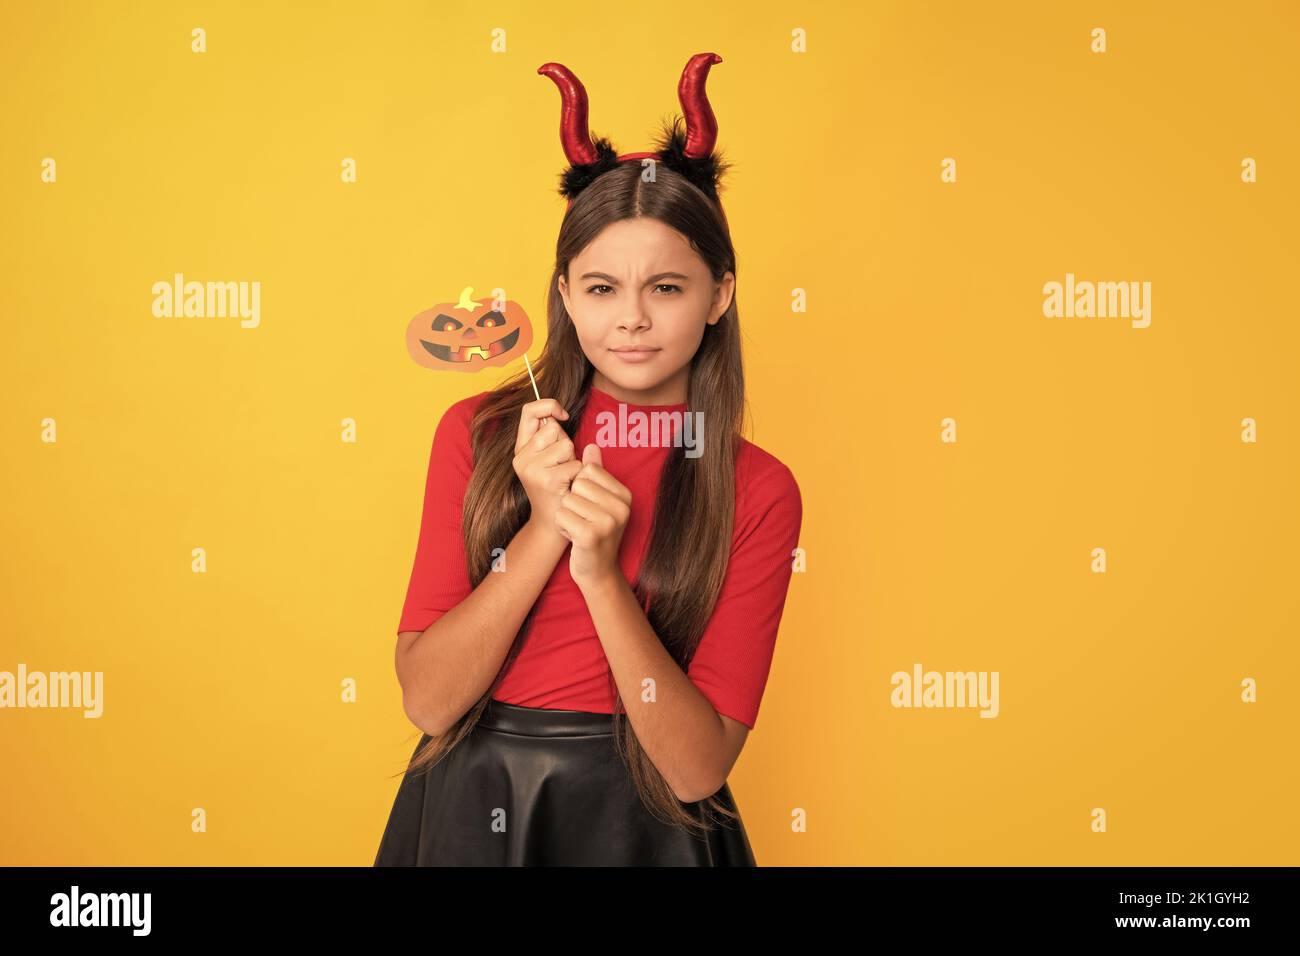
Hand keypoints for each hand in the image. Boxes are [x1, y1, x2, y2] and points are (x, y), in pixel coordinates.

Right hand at [512, 398, 582, 548]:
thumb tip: (557, 415)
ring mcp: (532, 469)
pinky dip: (578, 474)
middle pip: (553, 428)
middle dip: (565, 443)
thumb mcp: (548, 458)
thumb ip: (549, 436)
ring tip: (565, 477)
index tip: (563, 415)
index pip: (529, 411)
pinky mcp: (547, 480)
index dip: (549, 405)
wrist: (552, 524)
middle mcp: (521, 457)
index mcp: (521, 449)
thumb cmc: (556, 487)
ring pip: (566, 444)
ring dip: (573, 460)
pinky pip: (575, 463)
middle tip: (561, 466)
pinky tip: (569, 487)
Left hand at [554, 442, 631, 591]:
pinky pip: (562, 516)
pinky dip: (562, 526)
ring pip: (567, 500)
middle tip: (584, 519)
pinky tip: (574, 537)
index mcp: (625, 495)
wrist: (597, 571)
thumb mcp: (600, 501)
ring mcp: (607, 522)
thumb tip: (591, 445)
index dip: (581, 486)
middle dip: (573, 501)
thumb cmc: (596, 532)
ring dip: (567, 515)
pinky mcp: (590, 536)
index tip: (590, 505)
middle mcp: (621, 507)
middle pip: (578, 483)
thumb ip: (597, 473)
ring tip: (579, 528)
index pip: (589, 470)